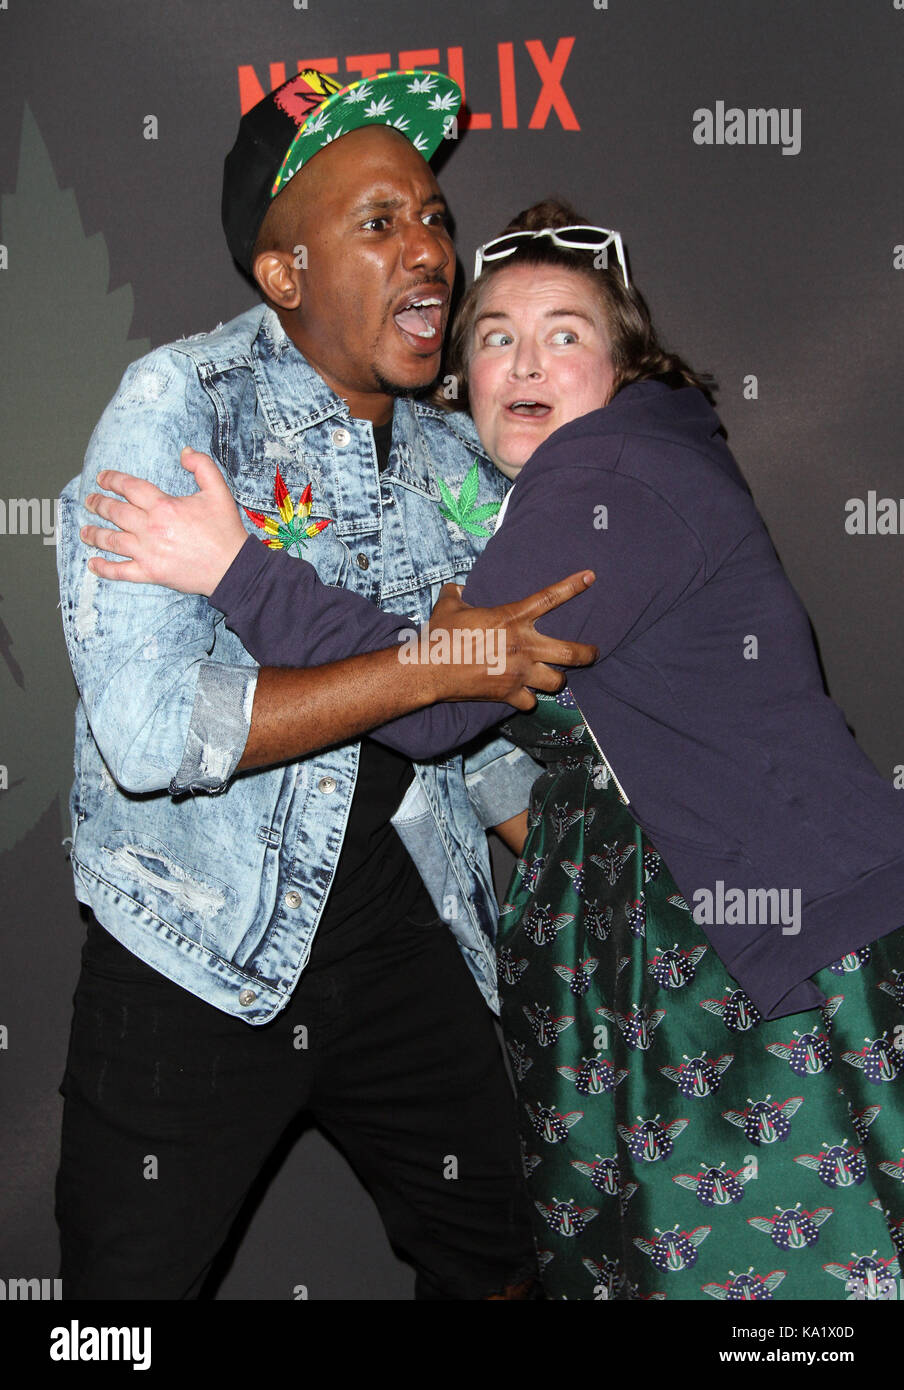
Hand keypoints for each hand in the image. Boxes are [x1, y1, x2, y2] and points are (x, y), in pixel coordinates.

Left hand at [80, 448, 247, 594]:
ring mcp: (147, 552)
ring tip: (84, 531)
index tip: (102, 478)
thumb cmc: (225, 530)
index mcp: (164, 506)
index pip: (130, 488)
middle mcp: (150, 528)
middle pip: (116, 512)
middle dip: (99, 504)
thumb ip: (201, 466)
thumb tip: (184, 452)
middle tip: (89, 501)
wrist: (233, 567)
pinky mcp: (150, 572)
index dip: (113, 480)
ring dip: (94, 534)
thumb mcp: (219, 491)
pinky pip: (120, 570)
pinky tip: (92, 564)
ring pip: (112, 540)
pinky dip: (104, 568)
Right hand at [425, 573, 597, 708]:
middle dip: (587, 654)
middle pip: (571, 653)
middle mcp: (523, 646)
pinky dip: (529, 700)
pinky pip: (530, 702)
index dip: (572, 586)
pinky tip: (525, 697)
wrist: (431, 668)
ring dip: (556, 679)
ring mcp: (519, 673)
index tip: (590, 577)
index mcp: (512, 618)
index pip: (549, 598)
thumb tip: (455, 588)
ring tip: (552, 677)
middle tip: (592, 653)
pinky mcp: (508, 694)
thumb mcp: (448, 606)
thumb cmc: (440, 635)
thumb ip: (456, 594)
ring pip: (557, 682)